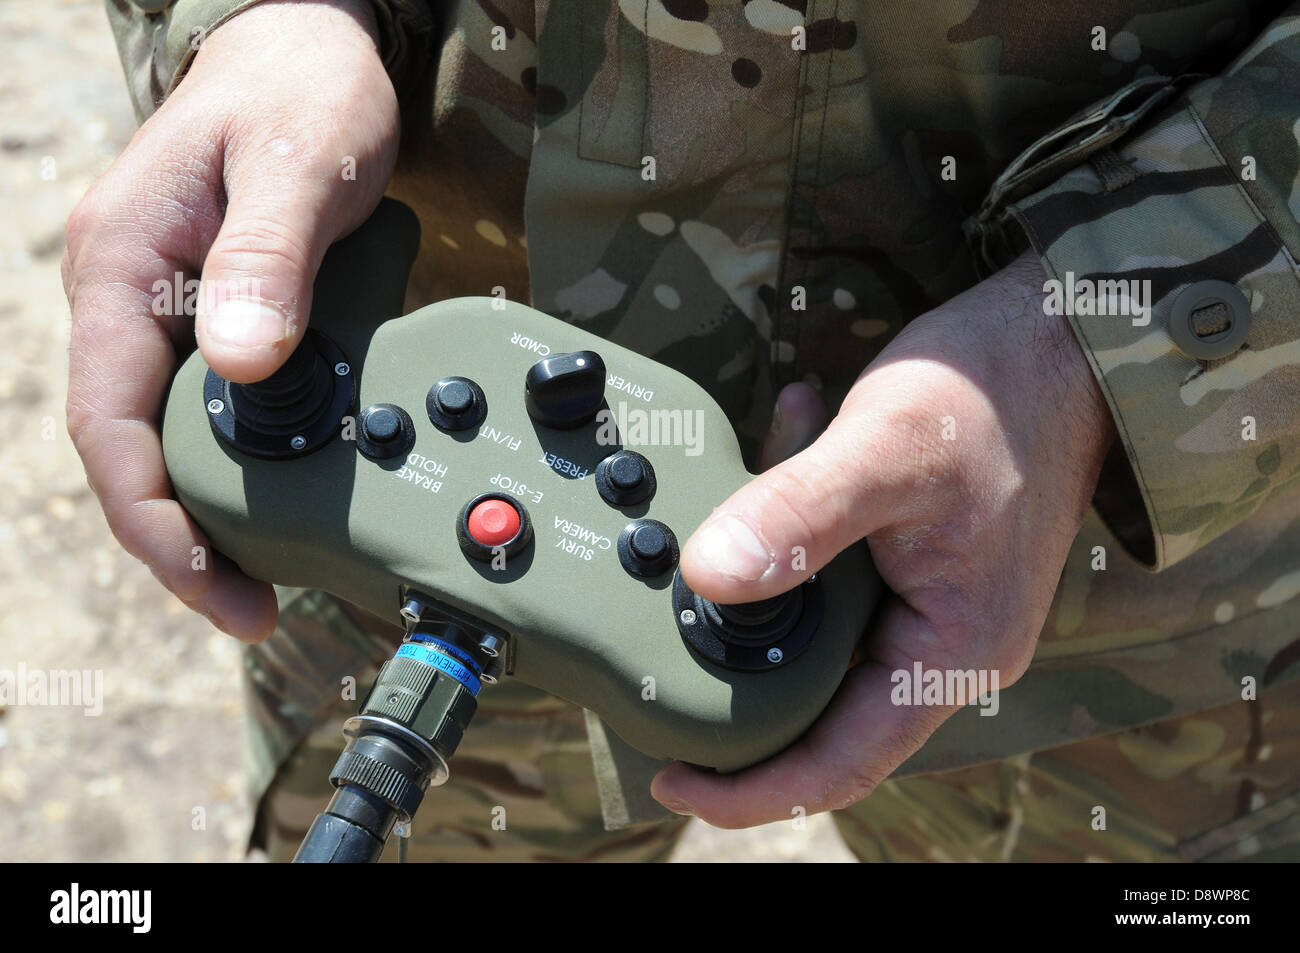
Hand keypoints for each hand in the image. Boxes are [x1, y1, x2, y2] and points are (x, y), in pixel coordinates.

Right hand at [63, 0, 397, 640]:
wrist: (313, 50)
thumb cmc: (301, 91)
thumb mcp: (296, 165)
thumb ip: (267, 260)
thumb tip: (242, 365)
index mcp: (122, 267)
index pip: (108, 423)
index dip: (149, 519)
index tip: (207, 584)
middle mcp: (130, 297)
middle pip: (132, 449)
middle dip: (178, 537)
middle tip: (249, 604)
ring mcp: (168, 308)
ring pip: (168, 435)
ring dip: (207, 509)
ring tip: (264, 573)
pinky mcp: (212, 312)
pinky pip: (207, 404)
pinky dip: (237, 461)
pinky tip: (279, 496)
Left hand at [652, 252, 1116, 825]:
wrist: (1053, 339)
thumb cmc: (994, 394)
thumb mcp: (884, 449)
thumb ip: (797, 517)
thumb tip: (709, 578)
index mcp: (953, 650)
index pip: (843, 761)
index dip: (755, 789)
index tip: (677, 784)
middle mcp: (943, 643)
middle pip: (820, 709)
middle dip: (738, 679)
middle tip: (661, 647)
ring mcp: (927, 604)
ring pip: (816, 633)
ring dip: (762, 582)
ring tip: (722, 507)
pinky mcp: (910, 562)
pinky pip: (829, 573)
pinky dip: (791, 530)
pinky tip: (779, 449)